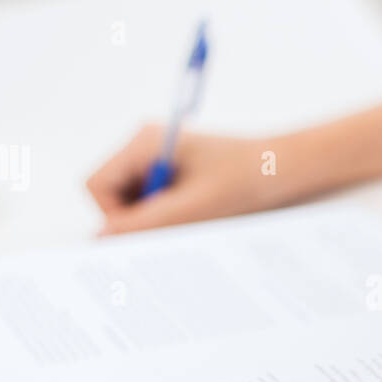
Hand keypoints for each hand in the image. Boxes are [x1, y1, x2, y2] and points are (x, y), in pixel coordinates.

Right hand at [86, 125, 282, 234]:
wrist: (284, 170)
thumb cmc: (246, 179)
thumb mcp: (193, 208)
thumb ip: (145, 223)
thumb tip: (100, 239)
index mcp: (144, 141)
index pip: (98, 185)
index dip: (114, 216)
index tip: (149, 231)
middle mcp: (146, 147)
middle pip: (112, 196)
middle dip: (139, 218)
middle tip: (177, 226)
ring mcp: (158, 161)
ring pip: (133, 204)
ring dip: (156, 220)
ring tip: (193, 218)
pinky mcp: (173, 175)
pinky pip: (154, 205)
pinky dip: (169, 218)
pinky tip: (197, 215)